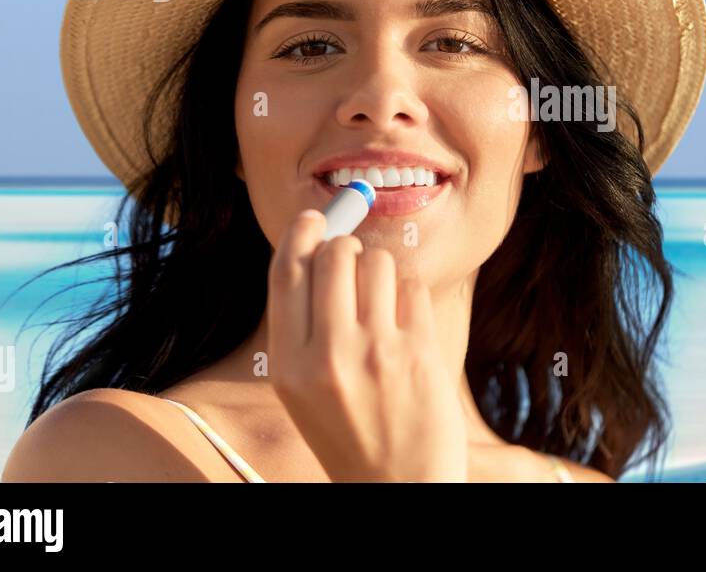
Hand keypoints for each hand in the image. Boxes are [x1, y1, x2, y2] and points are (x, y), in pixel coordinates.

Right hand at [266, 210, 468, 481]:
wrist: (400, 487)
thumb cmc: (351, 431)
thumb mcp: (303, 389)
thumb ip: (304, 325)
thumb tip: (317, 245)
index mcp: (287, 365)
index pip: (285, 273)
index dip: (300, 234)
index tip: (313, 218)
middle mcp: (327, 355)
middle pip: (334, 255)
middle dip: (346, 247)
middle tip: (354, 263)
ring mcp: (376, 353)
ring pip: (377, 262)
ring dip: (381, 269)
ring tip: (382, 302)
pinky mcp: (420, 352)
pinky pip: (412, 288)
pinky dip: (409, 294)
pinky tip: (406, 322)